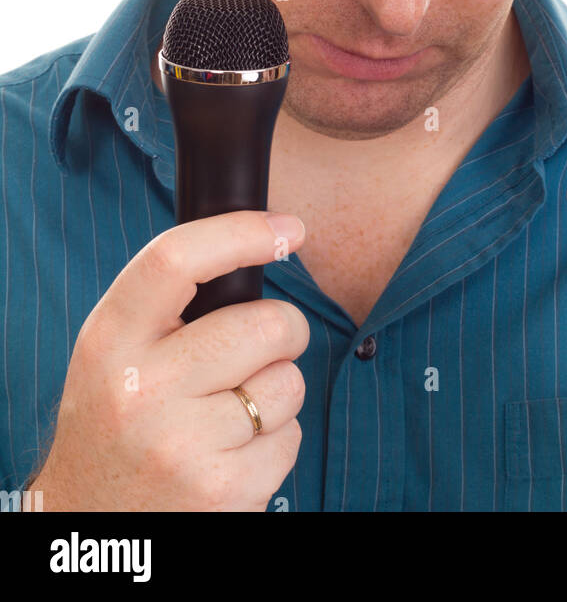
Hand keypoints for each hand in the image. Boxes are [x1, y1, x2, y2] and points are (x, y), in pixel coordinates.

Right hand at [28, 211, 308, 510]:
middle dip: (285, 329)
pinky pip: (290, 439)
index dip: (241, 232)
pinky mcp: (221, 492)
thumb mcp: (113, 352)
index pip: (175, 259)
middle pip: (264, 324)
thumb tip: (264, 240)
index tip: (287, 229)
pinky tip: (232, 455)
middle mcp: (141, 390)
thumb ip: (169, 304)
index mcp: (109, 340)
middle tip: (263, 346)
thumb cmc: (115, 422)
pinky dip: (275, 444)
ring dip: (276, 392)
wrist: (89, 523)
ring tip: (230, 413)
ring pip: (287, 383)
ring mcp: (182, 446)